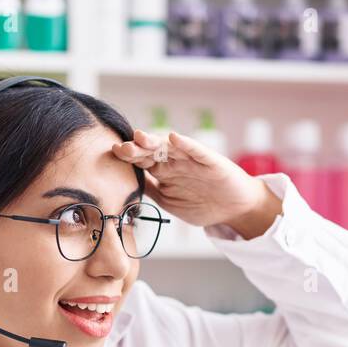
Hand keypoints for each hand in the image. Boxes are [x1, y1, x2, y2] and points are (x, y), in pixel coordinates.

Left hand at [111, 129, 282, 239]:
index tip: (113, 154)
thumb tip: (125, 186)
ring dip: (154, 142)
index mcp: (164, 171)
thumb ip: (151, 190)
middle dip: (136, 149)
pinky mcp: (210, 161)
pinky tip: (173, 138)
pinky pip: (196, 150)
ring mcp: (192, 159)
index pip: (142, 161)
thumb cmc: (203, 204)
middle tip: (121, 148)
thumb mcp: (170, 201)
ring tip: (140, 137)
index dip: (128, 157)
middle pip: (152, 151)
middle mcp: (176, 161)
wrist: (234, 209)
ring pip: (170, 147)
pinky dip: (185, 144)